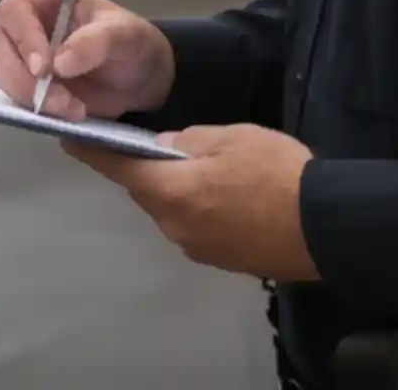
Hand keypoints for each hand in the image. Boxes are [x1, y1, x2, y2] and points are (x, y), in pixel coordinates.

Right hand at [0, 0, 174, 120]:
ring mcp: (22, 55)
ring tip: (73, 108)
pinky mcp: (26, 84)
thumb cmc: (131, 43)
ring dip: (32, 96)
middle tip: (57, 97)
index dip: (24, 37)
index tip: (44, 68)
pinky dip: (38, 109)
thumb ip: (95, 42)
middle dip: (24, 75)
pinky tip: (68, 113)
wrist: (140, 79)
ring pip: (4, 73)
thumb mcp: (125, 36)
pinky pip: (16, 97)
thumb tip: (60, 62)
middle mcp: (26, 22)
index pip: (15, 8)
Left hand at [63, 124, 319, 281]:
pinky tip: (227, 197)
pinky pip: (195, 226)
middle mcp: (174, 225)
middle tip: (163, 148)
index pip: (118, 170)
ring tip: (208, 171)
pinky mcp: (220, 259)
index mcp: (171, 193)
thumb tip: (161, 148)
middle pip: (146, 192)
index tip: (69, 141)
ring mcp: (196, 247)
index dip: (93, 154)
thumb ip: (188, 141)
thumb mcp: (232, 138)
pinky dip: (199, 209)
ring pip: (172, 210)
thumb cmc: (277, 173)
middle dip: (149, 171)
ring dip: (179, 191)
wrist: (328, 227)